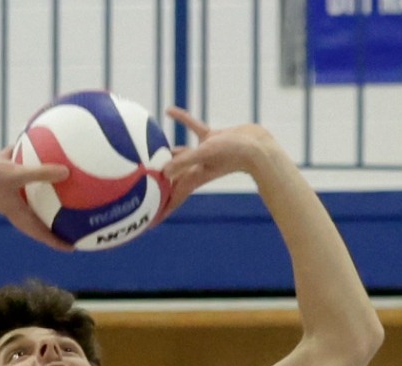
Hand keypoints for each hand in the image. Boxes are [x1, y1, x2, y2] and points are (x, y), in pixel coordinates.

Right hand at [0, 148, 71, 251]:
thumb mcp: (16, 175)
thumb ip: (41, 174)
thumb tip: (66, 172)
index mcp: (18, 213)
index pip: (42, 233)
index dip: (57, 241)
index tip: (74, 247)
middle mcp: (13, 203)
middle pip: (38, 214)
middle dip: (54, 218)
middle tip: (72, 218)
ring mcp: (4, 188)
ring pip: (27, 188)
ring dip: (40, 184)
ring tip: (57, 175)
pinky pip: (15, 163)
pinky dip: (24, 154)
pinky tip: (34, 139)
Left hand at [157, 107, 281, 222]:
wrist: (258, 145)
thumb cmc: (233, 152)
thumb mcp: (206, 154)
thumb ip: (184, 162)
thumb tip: (163, 173)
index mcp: (195, 176)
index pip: (175, 196)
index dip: (162, 207)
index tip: (149, 220)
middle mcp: (198, 167)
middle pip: (173, 177)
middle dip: (159, 182)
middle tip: (143, 186)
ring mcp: (204, 153)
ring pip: (180, 154)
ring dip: (167, 153)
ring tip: (150, 150)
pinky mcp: (211, 138)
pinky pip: (192, 128)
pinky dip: (181, 119)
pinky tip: (169, 110)